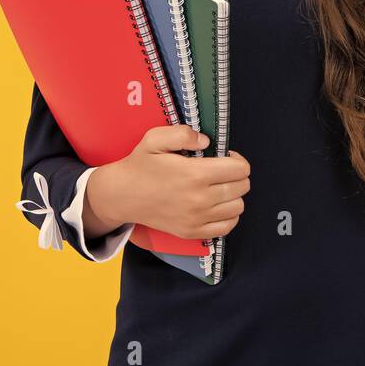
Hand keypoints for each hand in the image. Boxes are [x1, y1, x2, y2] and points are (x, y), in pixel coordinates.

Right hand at [88, 124, 250, 240]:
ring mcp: (197, 219)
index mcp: (195, 174)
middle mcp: (200, 199)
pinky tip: (217, 205)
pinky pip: (227, 226)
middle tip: (221, 170)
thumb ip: (182, 134)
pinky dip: (228, 215)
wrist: (121, 196)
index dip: (237, 159)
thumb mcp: (154, 139)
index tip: (225, 157)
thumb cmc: (140, 166)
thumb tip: (206, 141)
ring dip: (234, 195)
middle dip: (237, 175)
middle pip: (242, 187)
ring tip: (219, 187)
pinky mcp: (192, 232)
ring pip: (238, 207)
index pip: (240, 169)